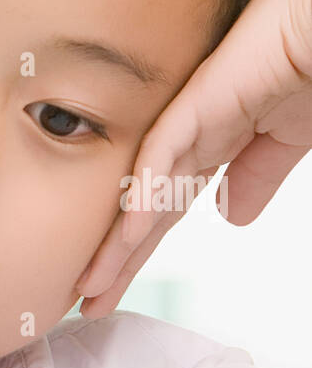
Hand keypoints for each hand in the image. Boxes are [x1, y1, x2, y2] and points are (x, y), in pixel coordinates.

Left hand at [74, 0, 311, 318]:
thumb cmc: (310, 64)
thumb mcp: (284, 138)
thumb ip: (256, 173)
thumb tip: (229, 215)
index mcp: (210, 142)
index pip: (162, 209)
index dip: (136, 253)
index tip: (109, 291)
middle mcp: (189, 132)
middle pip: (141, 208)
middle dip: (113, 259)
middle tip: (79, 302)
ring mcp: (191, 116)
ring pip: (142, 188)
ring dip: (118, 241)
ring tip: (89, 285)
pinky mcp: (201, 99)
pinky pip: (165, 153)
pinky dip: (147, 194)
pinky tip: (128, 232)